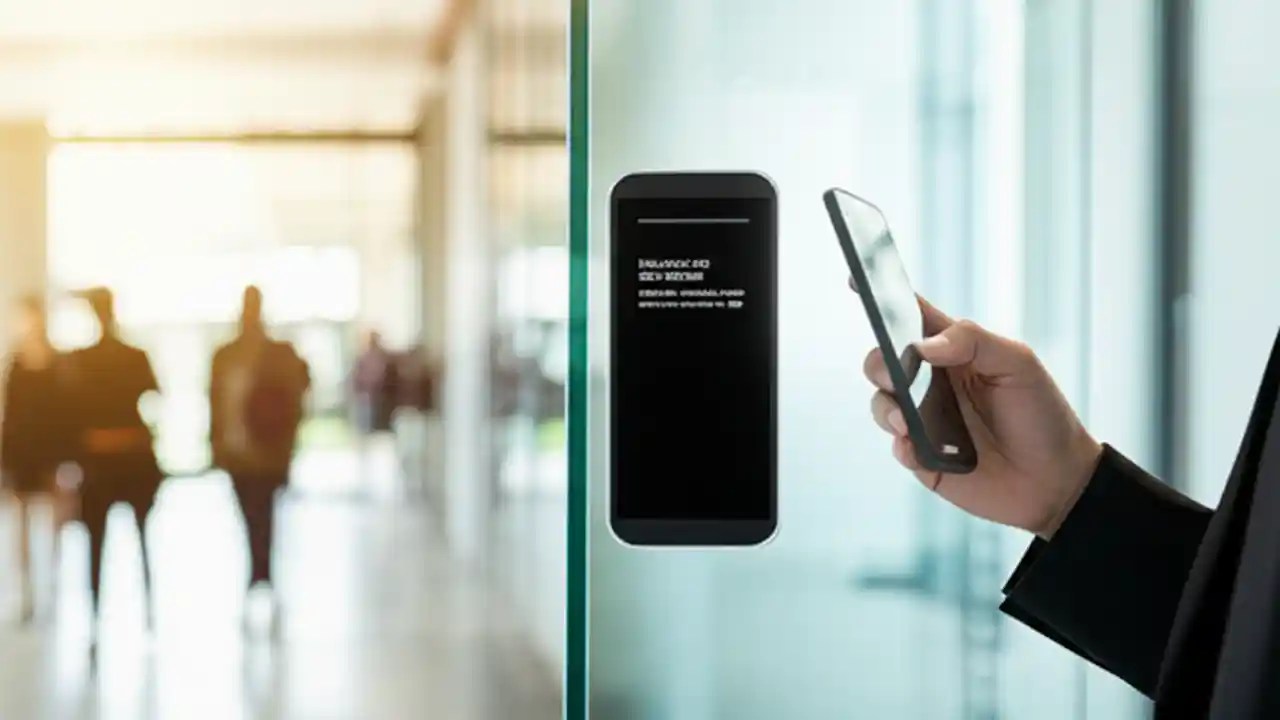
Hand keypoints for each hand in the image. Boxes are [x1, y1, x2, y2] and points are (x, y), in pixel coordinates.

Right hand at [859, 286, 1101, 537]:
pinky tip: (920, 450)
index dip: (885, 299)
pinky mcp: (922, 457)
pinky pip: (897, 447)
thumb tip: (921, 347)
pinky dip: (903, 446)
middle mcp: (932, 382)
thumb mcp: (1018, 364)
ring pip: (882, 403)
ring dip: (887, 409)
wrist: (1057, 481)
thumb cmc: (1041, 415)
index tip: (858, 281)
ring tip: (907, 423)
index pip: (913, 318)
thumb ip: (972, 341)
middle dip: (878, 363)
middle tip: (894, 376)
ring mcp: (924, 420)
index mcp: (954, 351)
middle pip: (883, 361)